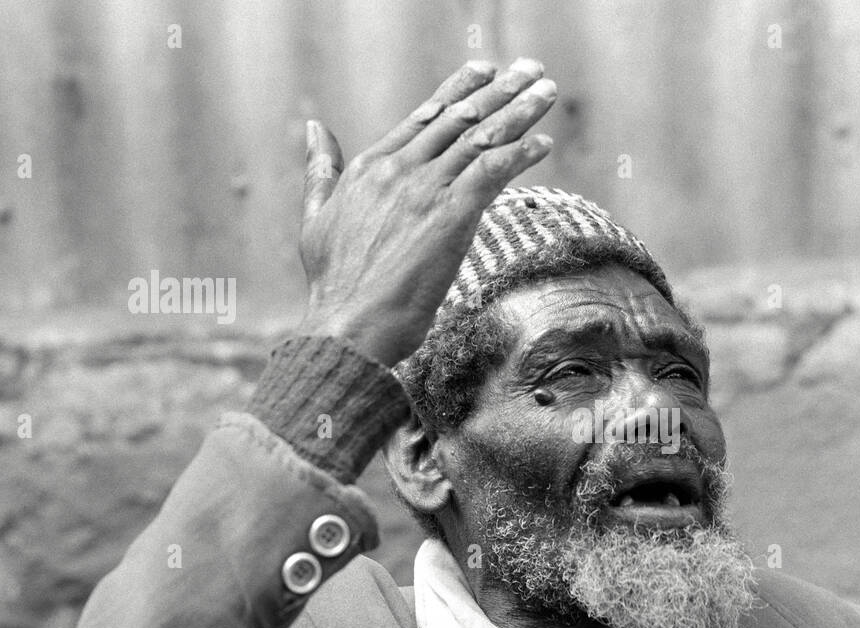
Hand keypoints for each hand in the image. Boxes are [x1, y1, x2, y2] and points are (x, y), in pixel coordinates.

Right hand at [299, 58, 556, 367]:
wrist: (347, 325)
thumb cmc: (333, 285)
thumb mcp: (317, 217)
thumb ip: (321, 170)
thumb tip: (313, 128)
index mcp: (369, 167)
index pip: (423, 117)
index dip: (458, 92)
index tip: (485, 72)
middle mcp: (398, 169)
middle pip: (457, 118)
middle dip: (499, 90)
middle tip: (530, 69)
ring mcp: (424, 190)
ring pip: (480, 138)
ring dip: (519, 111)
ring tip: (546, 90)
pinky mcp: (450, 216)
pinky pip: (492, 172)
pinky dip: (519, 153)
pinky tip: (542, 141)